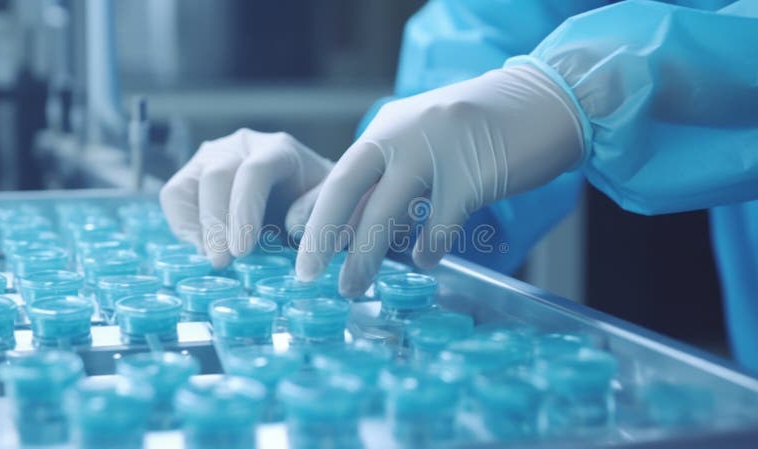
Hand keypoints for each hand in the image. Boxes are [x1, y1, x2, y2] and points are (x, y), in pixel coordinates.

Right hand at [160, 129, 331, 266]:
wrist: (305, 193)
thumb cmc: (319, 203)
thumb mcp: (333, 205)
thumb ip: (319, 211)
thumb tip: (292, 224)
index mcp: (279, 149)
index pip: (254, 171)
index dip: (244, 210)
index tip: (243, 250)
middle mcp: (242, 145)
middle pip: (216, 176)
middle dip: (217, 223)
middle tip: (223, 262)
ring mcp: (213, 156)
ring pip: (187, 185)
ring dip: (195, 227)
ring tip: (213, 258)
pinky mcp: (194, 174)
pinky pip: (174, 196)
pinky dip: (182, 225)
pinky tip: (202, 248)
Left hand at [296, 64, 583, 296]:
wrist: (546, 101)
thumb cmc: (481, 131)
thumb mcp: (424, 144)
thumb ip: (391, 176)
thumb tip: (355, 225)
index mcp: (387, 128)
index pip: (338, 173)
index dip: (312, 211)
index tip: (292, 241)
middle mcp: (404, 133)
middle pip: (347, 189)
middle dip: (321, 236)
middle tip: (306, 275)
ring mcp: (438, 149)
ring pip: (387, 212)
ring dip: (365, 256)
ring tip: (353, 287)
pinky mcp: (474, 171)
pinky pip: (441, 222)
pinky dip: (429, 247)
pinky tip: (425, 262)